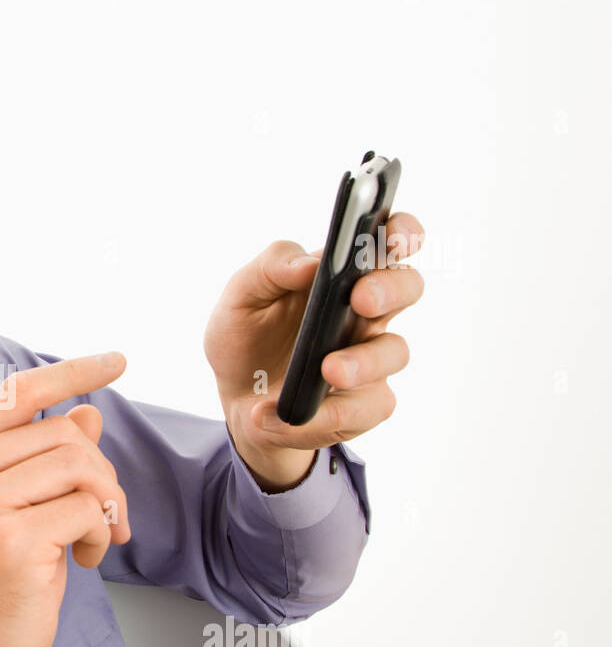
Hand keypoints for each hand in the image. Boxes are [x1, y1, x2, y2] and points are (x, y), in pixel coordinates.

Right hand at [0, 352, 131, 646]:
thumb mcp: (12, 516)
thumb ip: (42, 462)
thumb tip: (86, 413)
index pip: (17, 392)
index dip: (72, 371)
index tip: (117, 360)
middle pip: (64, 433)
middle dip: (103, 474)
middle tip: (106, 520)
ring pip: (80, 464)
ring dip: (107, 505)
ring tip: (96, 541)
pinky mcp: (11, 542)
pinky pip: (89, 508)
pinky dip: (104, 533)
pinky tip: (85, 562)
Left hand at [202, 212, 424, 488]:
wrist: (237, 400)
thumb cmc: (247, 338)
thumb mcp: (241, 298)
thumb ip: (269, 269)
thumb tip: (308, 265)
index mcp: (342, 275)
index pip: (388, 241)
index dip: (401, 231)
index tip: (393, 232)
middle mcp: (366, 313)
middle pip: (408, 287)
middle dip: (391, 289)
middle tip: (360, 300)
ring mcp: (371, 359)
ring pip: (394, 352)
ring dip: (361, 362)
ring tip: (324, 370)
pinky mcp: (362, 405)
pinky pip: (363, 409)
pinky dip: (321, 415)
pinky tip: (279, 414)